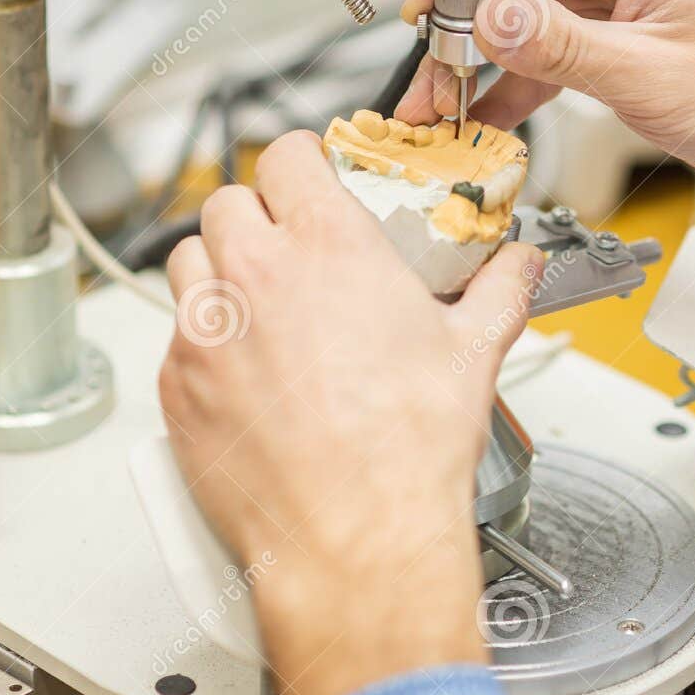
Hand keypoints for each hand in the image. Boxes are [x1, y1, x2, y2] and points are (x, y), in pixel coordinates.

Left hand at [158, 131, 541, 694]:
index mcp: (326, 245)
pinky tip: (244, 371)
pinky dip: (203, 341)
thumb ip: (499, 289)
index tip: (310, 177)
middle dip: (255, 215)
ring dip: (217, 269)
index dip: (301, 162)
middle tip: (286, 247)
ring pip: (187, 261)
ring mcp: (206, 330)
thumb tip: (518, 265)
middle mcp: (255, 274)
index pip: (287, 156)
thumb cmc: (407, 451)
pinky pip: (176, 337)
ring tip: (256, 304)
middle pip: (226, 202)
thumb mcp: (474, 352)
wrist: (355, 538)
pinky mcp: (177, 385)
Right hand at [398, 0, 694, 275]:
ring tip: (436, 102)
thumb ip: (557, 45)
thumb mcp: (647, 69)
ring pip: (516, 14)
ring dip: (475, 60)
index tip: (434, 3)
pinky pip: (540, 52)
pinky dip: (508, 85)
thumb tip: (486, 19)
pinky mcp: (608, 39)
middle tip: (431, 69)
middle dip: (462, 20)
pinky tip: (478, 116)